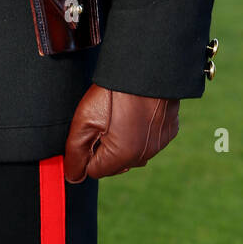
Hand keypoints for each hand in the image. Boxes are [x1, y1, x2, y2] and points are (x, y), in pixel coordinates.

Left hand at [63, 84, 178, 181]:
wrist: (149, 66)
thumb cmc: (115, 90)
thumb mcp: (85, 119)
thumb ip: (75, 152)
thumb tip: (73, 177)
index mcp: (123, 156)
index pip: (94, 170)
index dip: (87, 149)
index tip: (91, 127)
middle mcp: (144, 156)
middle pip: (114, 164)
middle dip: (105, 146)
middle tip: (105, 117)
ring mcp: (159, 144)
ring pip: (132, 153)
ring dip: (123, 140)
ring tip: (121, 111)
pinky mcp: (169, 131)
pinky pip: (149, 140)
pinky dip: (140, 130)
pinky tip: (136, 110)